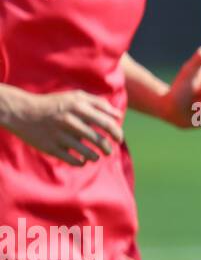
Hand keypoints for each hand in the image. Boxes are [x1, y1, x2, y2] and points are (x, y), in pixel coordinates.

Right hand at [4, 89, 123, 165]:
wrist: (23, 111)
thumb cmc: (55, 104)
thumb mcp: (76, 97)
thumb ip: (98, 103)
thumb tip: (118, 116)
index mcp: (79, 107)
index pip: (107, 123)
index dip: (117, 133)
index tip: (119, 138)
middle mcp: (70, 121)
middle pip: (98, 140)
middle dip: (108, 148)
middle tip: (109, 151)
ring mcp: (59, 135)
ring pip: (87, 153)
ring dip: (96, 157)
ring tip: (97, 156)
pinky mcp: (50, 148)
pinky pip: (72, 160)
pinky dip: (81, 162)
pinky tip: (83, 160)